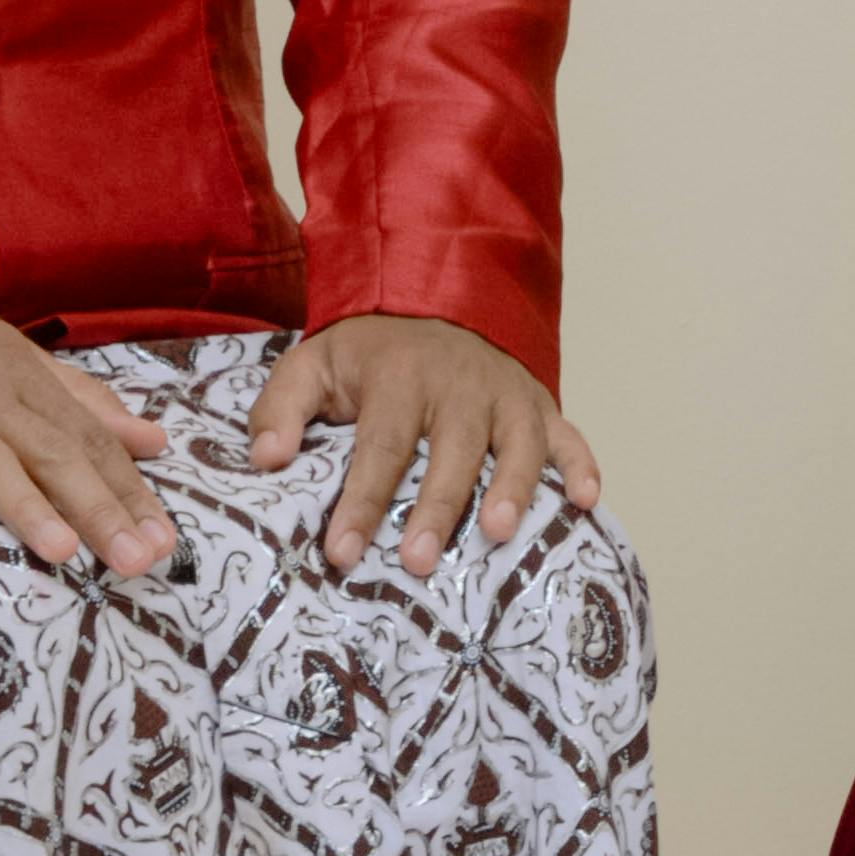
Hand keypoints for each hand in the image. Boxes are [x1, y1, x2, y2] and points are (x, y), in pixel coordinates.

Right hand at [0, 298, 182, 578]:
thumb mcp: (7, 364)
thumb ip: (80, 402)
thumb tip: (154, 440)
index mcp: (16, 368)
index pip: (83, 433)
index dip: (126, 485)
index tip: (163, 536)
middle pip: (46, 446)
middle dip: (96, 504)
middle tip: (136, 558)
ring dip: (24, 503)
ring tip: (63, 552)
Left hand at [247, 312, 598, 580]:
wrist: (432, 294)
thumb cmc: (367, 352)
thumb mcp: (311, 364)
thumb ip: (280, 409)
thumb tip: (266, 460)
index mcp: (398, 377)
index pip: (380, 446)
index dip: (361, 501)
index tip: (341, 552)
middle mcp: (458, 385)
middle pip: (451, 451)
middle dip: (435, 508)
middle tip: (416, 562)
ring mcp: (505, 393)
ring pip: (516, 444)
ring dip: (512, 489)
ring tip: (497, 534)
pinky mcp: (538, 402)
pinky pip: (569, 433)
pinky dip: (583, 465)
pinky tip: (588, 502)